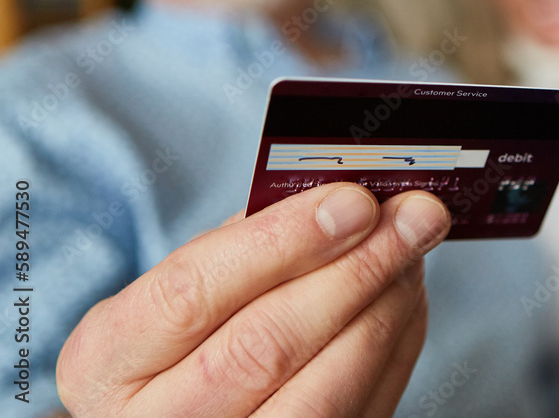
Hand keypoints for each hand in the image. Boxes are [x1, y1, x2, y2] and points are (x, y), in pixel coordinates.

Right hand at [56, 183, 451, 416]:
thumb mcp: (178, 288)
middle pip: (265, 347)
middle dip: (355, 271)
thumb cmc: (179, 341)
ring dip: (385, 311)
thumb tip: (341, 197)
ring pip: (322, 395)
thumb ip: (244, 243)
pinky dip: (395, 349)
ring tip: (414, 253)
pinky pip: (359, 414)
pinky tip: (405, 299)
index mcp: (108, 360)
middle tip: (414, 217)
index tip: (354, 201)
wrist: (177, 416)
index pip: (192, 293)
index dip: (282, 243)